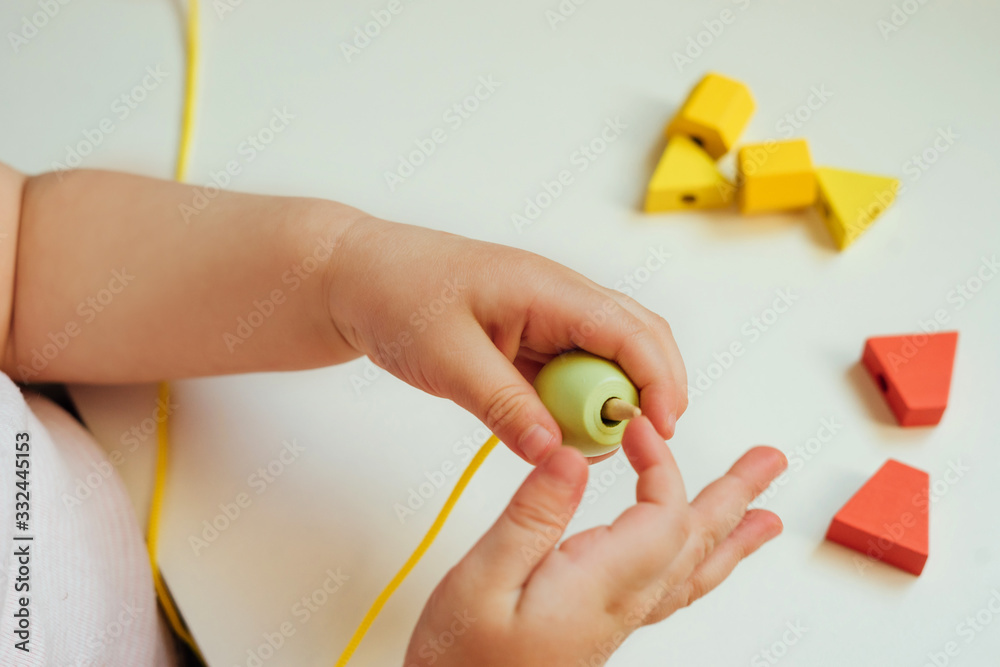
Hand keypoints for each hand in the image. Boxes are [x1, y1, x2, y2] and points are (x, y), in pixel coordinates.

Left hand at [326, 217, 686, 462]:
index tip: (659, 431)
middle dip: (651, 391)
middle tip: (639, 444)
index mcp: (548, 288)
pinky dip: (577, 405)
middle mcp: (561, 298)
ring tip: (586, 444)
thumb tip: (553, 450)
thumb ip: (502, 405)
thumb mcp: (446, 358)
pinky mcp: (533, 340)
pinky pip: (574, 373)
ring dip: (610, 402)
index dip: (658, 380)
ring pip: (610, 359)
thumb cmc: (397, 297)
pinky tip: (557, 432)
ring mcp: (549, 318)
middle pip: (639, 339)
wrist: (358, 280)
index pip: (630, 330)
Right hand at [404, 417, 785, 665]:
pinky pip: (672, 588)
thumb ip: (532, 516)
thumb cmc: (464, 657)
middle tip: (769, 462)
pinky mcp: (605, 620)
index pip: (662, 515)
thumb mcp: (483, 578)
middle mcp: (621, 603)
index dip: (661, 463)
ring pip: (691, 569)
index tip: (637, 426)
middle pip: (695, 542)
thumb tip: (573, 457)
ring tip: (763, 514)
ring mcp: (617, 616)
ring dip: (730, 533)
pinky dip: (700, 564)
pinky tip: (704, 558)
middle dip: (734, 496)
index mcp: (598, 585)